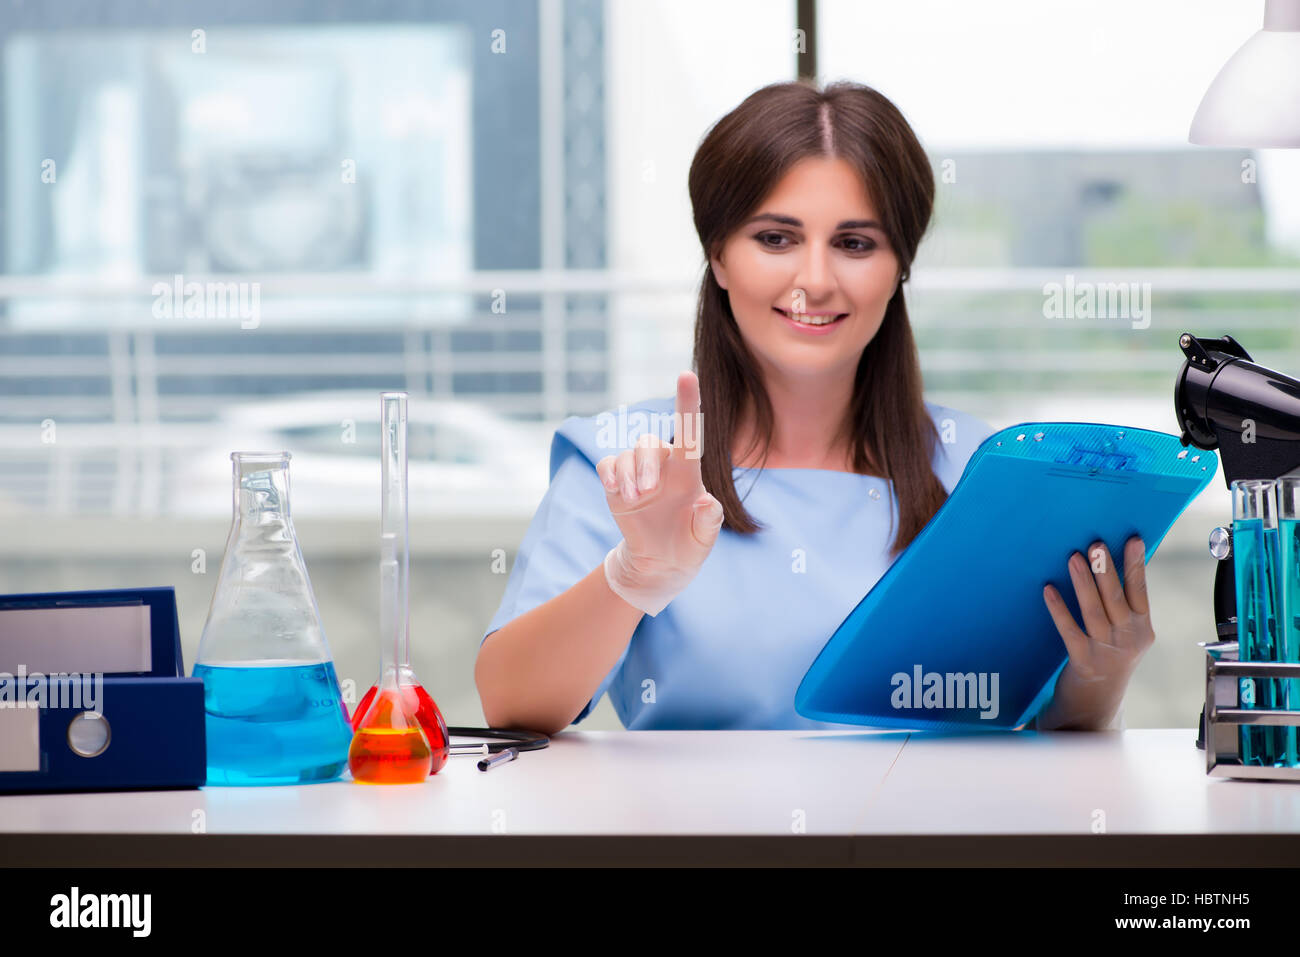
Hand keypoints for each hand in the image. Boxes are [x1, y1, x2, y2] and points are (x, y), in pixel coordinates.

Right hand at [595, 371, 723, 615]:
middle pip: (649, 444)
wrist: (659, 561)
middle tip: (647, 493)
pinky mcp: (617, 482)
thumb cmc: (688, 545)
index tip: (687, 374)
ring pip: (627, 454)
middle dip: (645, 465)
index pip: (689, 434)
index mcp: (689, 474)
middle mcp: (663, 466)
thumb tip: (706, 501)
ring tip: (635, 500)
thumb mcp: (703, 540)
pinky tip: (617, 493)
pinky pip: (608, 465)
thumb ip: (708, 521)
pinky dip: (609, 475)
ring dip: (628, 475)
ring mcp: (638, 473)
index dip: (688, 403)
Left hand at [1042, 535, 1153, 689]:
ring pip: (1093, 611)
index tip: (1133, 539)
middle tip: (1097, 544)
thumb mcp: (1126, 635)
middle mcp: (1128, 639)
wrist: (1096, 705)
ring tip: (1073, 557)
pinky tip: (1048, 589)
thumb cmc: (1109, 659)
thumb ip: (1123, 607)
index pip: (1140, 591)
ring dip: (1083, 583)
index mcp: (1142, 628)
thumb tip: (1112, 565)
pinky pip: (1069, 630)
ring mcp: (1106, 650)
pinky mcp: (1083, 661)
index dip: (1136, 565)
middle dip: (1107, 570)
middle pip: (1117, 598)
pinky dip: (1058, 609)